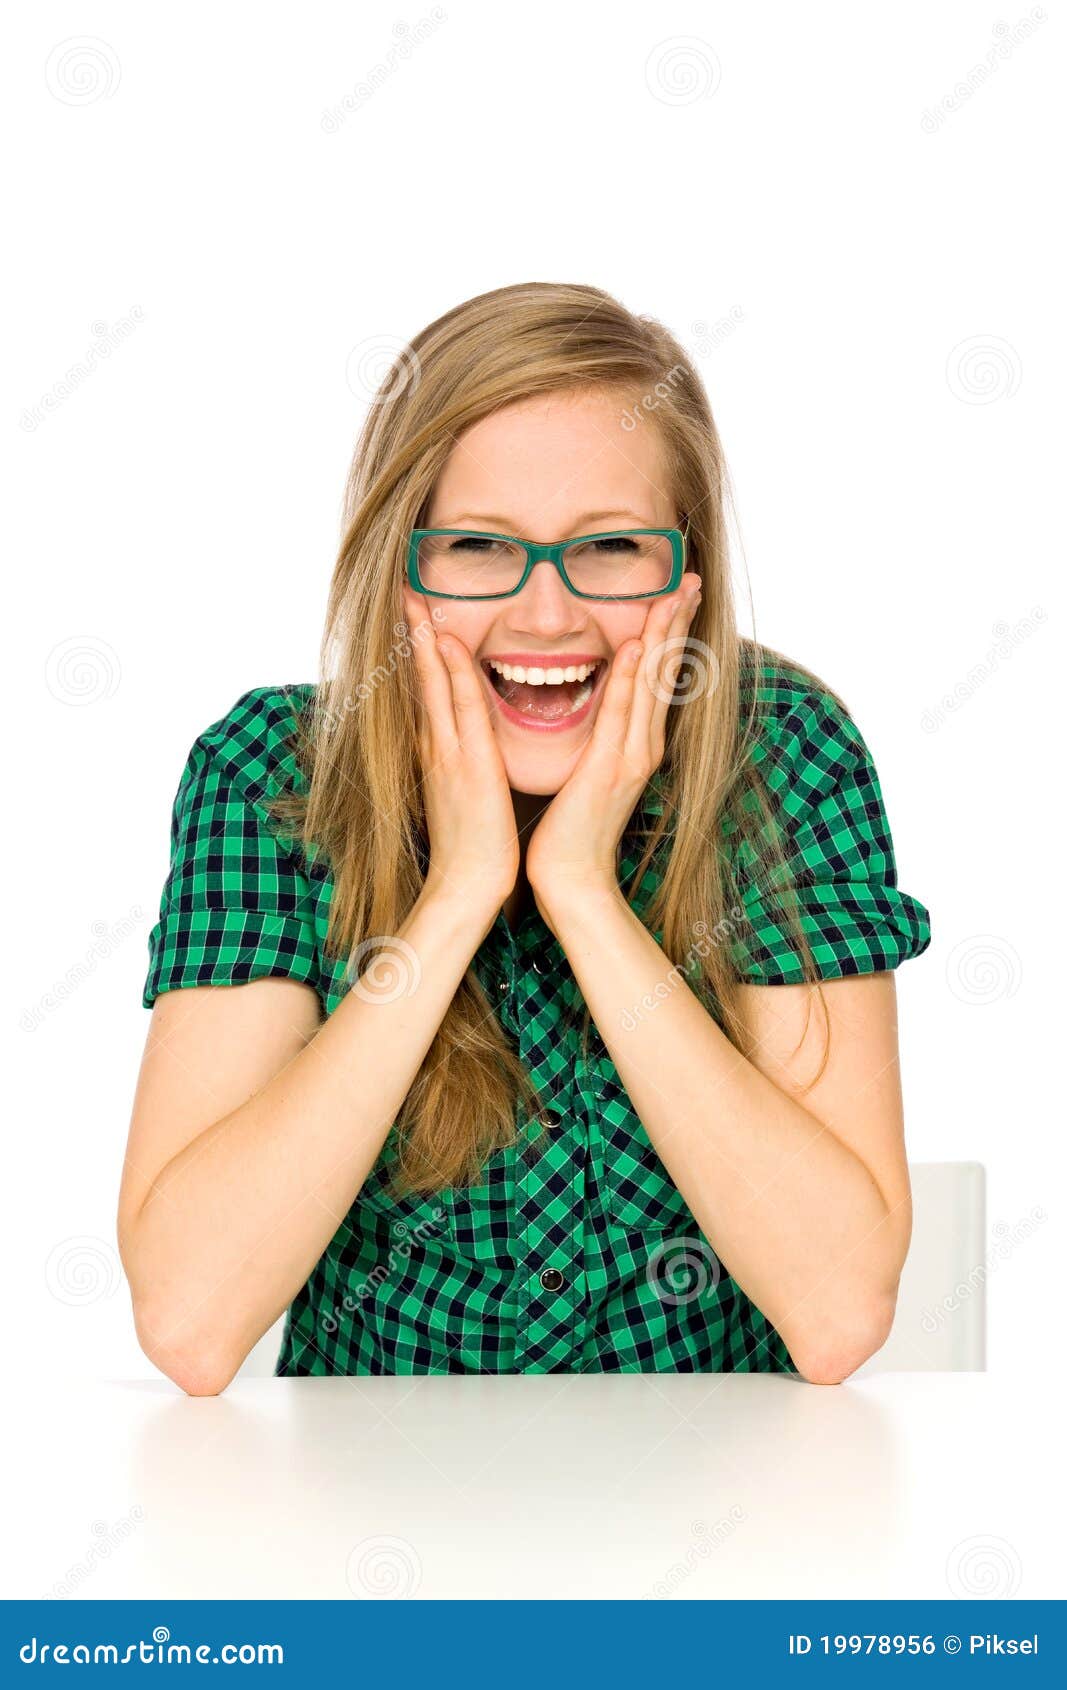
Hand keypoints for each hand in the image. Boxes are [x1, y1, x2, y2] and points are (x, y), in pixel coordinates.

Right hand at [403, 586, 519, 910]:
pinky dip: (452, 671)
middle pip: (421, 679)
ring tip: (417, 601)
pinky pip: (459, 707)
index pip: (428, 692)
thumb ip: (461, 767)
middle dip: (413, 635)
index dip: (421, 654)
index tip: (417, 618)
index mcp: (438, 752)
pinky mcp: (467, 763)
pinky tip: (449, 642)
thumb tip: (464, 748)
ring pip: (434, 683)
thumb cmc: (473, 846)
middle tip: (405, 591)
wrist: (469, 885)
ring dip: (426, 640)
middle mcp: (436, 746)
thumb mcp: (462, 796)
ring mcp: (448, 752)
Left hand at [525, 575, 702, 918]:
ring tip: (676, 592)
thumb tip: (595, 717)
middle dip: (677, 622)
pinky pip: (624, 712)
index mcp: (635, 745)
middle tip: (690, 577)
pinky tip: (642, 644)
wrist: (572, 880)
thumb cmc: (570, 832)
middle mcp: (643, 745)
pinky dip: (634, 677)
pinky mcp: (612, 768)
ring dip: (664, 634)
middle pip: (665, 671)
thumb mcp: (589, 776)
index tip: (675, 594)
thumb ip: (597, 744)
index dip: (667, 634)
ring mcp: (632, 756)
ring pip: (652, 682)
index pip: (655, 678)